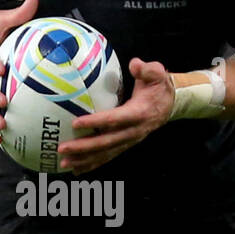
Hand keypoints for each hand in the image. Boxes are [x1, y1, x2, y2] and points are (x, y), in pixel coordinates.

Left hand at [57, 57, 174, 172]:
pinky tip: (76, 169)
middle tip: (63, 148)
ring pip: (105, 154)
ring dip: (84, 160)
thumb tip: (135, 64)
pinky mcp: (125, 145)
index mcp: (138, 114)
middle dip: (83, 148)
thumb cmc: (159, 87)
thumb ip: (147, 69)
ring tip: (64, 163)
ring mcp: (129, 141)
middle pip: (106, 143)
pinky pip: (108, 157)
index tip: (76, 123)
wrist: (171, 105)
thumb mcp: (157, 74)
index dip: (95, 123)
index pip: (114, 120)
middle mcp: (133, 132)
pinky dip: (92, 164)